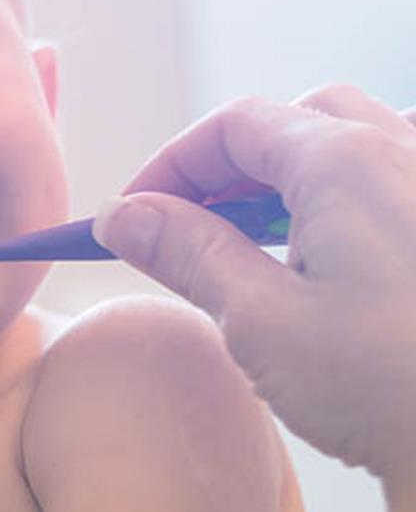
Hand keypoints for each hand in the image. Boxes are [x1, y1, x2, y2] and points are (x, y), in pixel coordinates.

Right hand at [93, 86, 415, 493]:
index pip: (236, 126)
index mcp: (349, 162)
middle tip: (193, 222)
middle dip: (233, 163)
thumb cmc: (387, 391)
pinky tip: (343, 262)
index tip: (134, 215)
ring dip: (296, 176)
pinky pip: (400, 179)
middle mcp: (409, 151)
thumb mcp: (260, 321)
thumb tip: (123, 216)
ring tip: (268, 243)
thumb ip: (187, 253)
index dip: (172, 165)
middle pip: (300, 120)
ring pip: (359, 142)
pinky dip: (353, 197)